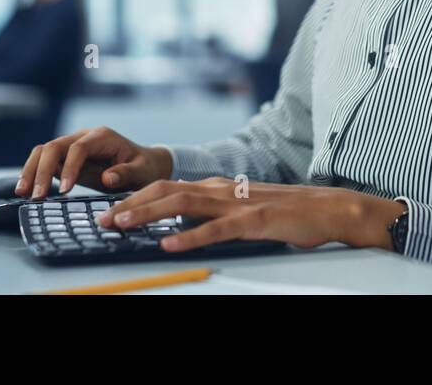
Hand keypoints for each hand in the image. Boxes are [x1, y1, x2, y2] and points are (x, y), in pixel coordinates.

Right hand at [16, 127, 172, 198]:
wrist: (144, 164)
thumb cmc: (144, 168)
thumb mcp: (142, 172)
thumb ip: (126, 174)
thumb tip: (107, 178)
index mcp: (102, 137)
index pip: (78, 148)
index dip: (69, 168)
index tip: (65, 191)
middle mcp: (83, 137)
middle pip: (54, 146)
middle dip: (42, 170)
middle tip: (37, 196)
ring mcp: (72, 145)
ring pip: (44, 151)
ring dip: (32, 170)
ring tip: (23, 193)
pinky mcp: (65, 157)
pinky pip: (45, 161)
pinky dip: (34, 174)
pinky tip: (27, 190)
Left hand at [94, 177, 406, 252]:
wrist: (329, 208)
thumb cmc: (286, 213)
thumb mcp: (243, 209)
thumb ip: (214, 213)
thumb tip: (181, 226)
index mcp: (217, 187)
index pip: (167, 187)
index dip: (136, 197)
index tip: (108, 210)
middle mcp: (221, 190)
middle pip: (166, 191)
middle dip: (131, 204)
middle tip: (102, 219)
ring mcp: (237, 204)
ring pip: (183, 205)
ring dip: (149, 214)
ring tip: (122, 225)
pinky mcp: (254, 221)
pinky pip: (216, 229)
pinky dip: (190, 237)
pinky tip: (170, 245)